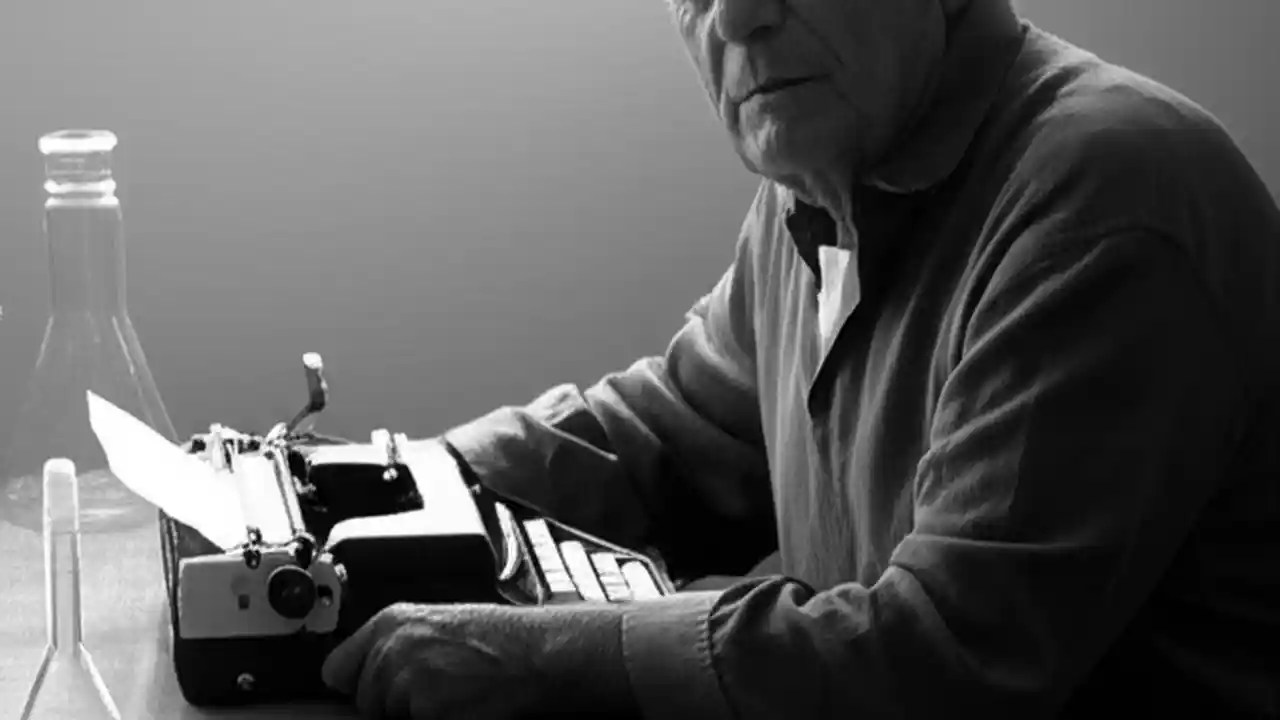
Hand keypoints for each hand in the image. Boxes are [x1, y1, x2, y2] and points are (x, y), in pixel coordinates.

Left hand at [321, 602, 546, 719]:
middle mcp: (390, 647)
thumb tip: (373, 675)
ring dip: (414, 716)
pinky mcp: (423, 709)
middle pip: (363, 701)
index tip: (370, 692)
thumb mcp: (439, 629)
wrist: (539, 655)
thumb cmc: (502, 642)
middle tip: (435, 694)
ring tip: (452, 698)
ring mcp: (404, 679)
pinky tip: (459, 709)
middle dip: (391, 706)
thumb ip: (399, 648)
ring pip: (386, 718)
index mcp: (391, 622)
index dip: (359, 685)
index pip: (337, 669)